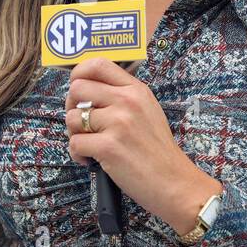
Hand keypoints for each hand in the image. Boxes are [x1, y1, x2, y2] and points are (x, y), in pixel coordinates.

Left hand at [63, 57, 221, 235]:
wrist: (175, 182)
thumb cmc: (158, 151)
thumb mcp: (147, 111)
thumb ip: (121, 98)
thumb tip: (85, 91)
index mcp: (136, 90)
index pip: (98, 64)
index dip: (79, 74)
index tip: (77, 88)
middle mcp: (127, 101)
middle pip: (77, 88)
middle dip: (72, 107)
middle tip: (82, 124)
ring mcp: (118, 123)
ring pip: (72, 117)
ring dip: (74, 134)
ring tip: (90, 145)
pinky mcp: (109, 146)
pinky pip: (74, 143)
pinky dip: (78, 154)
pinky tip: (91, 160)